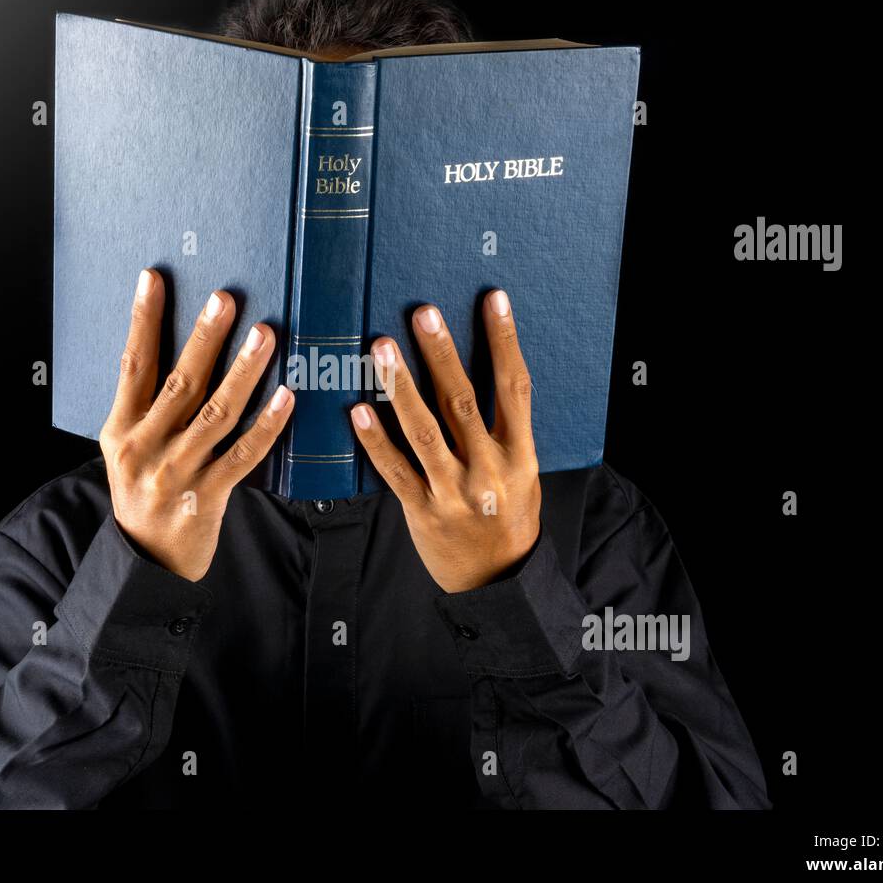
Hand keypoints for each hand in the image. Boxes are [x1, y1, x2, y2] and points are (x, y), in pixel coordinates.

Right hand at [99, 269, 294, 579]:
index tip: (154, 278)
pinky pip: (244, 455)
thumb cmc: (144, 490)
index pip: (132, 364)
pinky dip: (267, 425)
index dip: (143, 320)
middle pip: (180, 382)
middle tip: (225, 299)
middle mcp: (145, 448)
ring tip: (265, 334)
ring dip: (243, 371)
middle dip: (204, 337)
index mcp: (121, 429)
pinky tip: (287, 397)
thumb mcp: (127, 447)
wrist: (147, 560)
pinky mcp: (208, 496)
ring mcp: (178, 473)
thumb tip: (174, 343)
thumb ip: (144, 404)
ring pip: (216, 413)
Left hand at [350, 290, 540, 592]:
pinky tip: (358, 411)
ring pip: (423, 432)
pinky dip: (375, 441)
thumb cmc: (509, 517)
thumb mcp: (524, 473)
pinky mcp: (423, 512)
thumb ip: (505, 431)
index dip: (504, 340)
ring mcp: (454, 492)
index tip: (493, 299)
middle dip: (442, 354)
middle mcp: (489, 470)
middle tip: (423, 312)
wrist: (499, 583)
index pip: (514, 387)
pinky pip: (395, 471)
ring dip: (400, 387)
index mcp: (521, 455)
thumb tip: (481, 373)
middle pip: (463, 401)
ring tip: (381, 348)